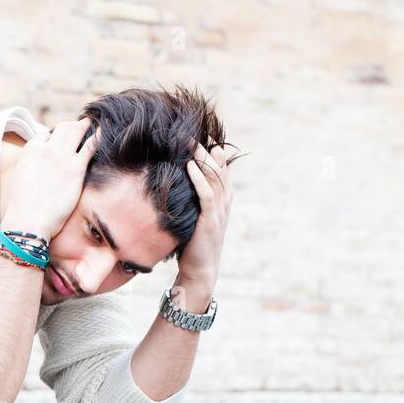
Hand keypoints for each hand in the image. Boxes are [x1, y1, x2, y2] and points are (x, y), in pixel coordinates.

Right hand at [0, 117, 97, 241]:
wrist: (28, 220)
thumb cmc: (22, 207)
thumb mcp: (18, 180)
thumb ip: (28, 168)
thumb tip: (33, 170)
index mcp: (30, 150)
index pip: (46, 135)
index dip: (56, 136)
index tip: (63, 141)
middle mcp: (46, 149)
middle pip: (63, 128)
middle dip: (73, 126)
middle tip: (82, 128)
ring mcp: (62, 157)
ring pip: (76, 130)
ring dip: (86, 126)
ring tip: (94, 123)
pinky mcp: (76, 168)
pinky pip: (91, 144)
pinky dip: (99, 135)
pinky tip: (105, 131)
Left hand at [178, 142, 232, 288]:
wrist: (200, 269)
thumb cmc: (193, 243)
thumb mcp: (195, 215)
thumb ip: (193, 197)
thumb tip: (178, 179)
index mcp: (223, 199)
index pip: (221, 168)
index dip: (211, 151)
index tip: (196, 135)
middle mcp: (224, 201)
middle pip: (219, 168)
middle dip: (205, 149)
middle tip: (189, 133)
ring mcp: (219, 211)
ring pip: (215, 177)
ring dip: (202, 158)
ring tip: (189, 142)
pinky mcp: (210, 220)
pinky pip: (207, 194)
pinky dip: (200, 178)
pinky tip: (190, 165)